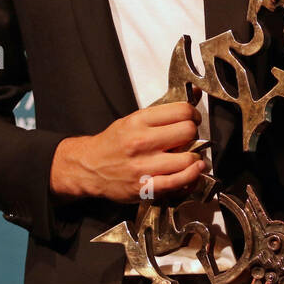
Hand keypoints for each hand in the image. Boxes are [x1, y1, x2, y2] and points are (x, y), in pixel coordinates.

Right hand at [49, 101, 207, 203]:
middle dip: (194, 134)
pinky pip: (178, 182)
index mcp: (138, 121)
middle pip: (188, 132)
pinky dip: (191, 176)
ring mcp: (144, 166)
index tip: (192, 120)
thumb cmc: (113, 144)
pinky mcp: (146, 187)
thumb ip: (163, 113)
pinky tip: (193, 171)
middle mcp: (141, 142)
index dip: (193, 115)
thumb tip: (194, 96)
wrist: (89, 167)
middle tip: (189, 139)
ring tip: (190, 157)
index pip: (181, 111)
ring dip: (194, 158)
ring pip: (188, 158)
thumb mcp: (133, 120)